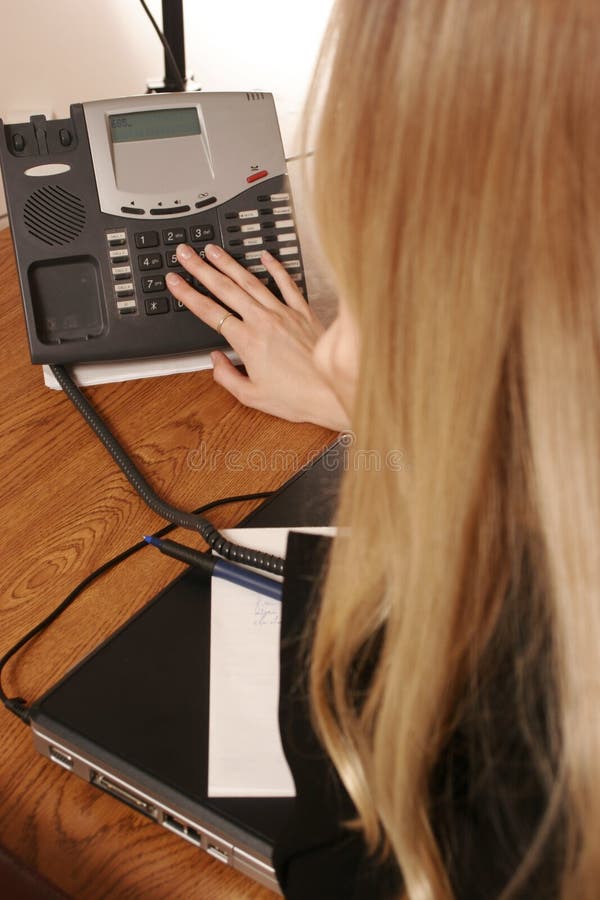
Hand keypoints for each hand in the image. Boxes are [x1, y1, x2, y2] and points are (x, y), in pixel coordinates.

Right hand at [165, 243, 349, 430]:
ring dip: (229, 264)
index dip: (188, 294)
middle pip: (225, 288)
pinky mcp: (303, 312)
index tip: (174, 281)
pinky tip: (265, 256)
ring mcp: (284, 313)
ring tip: (214, 250)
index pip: (210, 312)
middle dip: (201, 269)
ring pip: (251, 281)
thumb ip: (227, 376)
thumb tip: (216, 360)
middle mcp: (263, 321)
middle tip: (186, 253)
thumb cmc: (298, 397)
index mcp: (247, 342)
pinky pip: (287, 283)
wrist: (334, 390)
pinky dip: (275, 268)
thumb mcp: (253, 396)